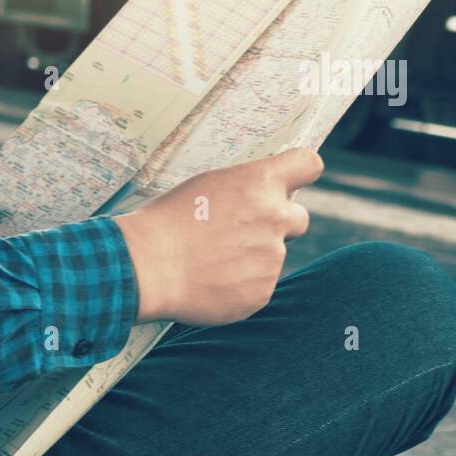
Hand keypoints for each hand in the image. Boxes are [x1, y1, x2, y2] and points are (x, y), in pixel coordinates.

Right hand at [114, 148, 322, 325]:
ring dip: (252, 258)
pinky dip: (240, 285)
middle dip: (279, 223)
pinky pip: (258, 285)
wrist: (147, 266)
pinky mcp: (262, 291)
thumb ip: (245, 189)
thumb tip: (261, 196)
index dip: (301, 172)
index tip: (293, 180)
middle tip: (243, 231)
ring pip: (273, 255)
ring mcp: (272, 258)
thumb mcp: (208, 185)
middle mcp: (275, 217)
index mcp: (260, 182)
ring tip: (210, 260)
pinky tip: (211, 281)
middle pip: (299, 218)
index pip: (308, 164)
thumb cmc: (169, 220)